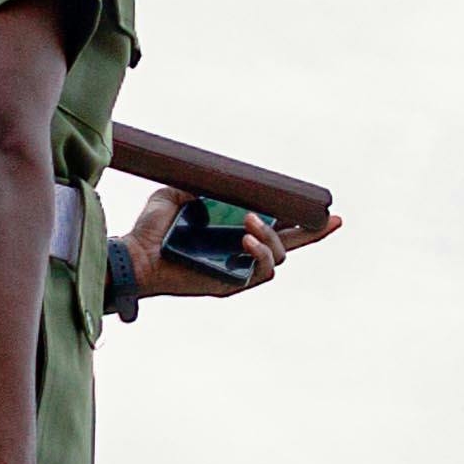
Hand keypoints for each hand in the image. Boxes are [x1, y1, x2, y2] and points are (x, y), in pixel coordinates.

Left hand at [126, 187, 340, 297]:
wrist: (135, 254)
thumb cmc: (151, 229)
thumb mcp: (175, 194)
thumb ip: (198, 184)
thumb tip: (218, 177)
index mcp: (235, 233)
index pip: (278, 227)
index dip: (304, 222)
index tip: (329, 213)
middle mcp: (241, 253)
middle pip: (291, 245)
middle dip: (315, 233)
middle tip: (327, 219)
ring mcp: (239, 270)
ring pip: (279, 257)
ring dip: (273, 238)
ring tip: (250, 223)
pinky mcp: (231, 285)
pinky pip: (261, 273)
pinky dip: (260, 255)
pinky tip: (247, 241)